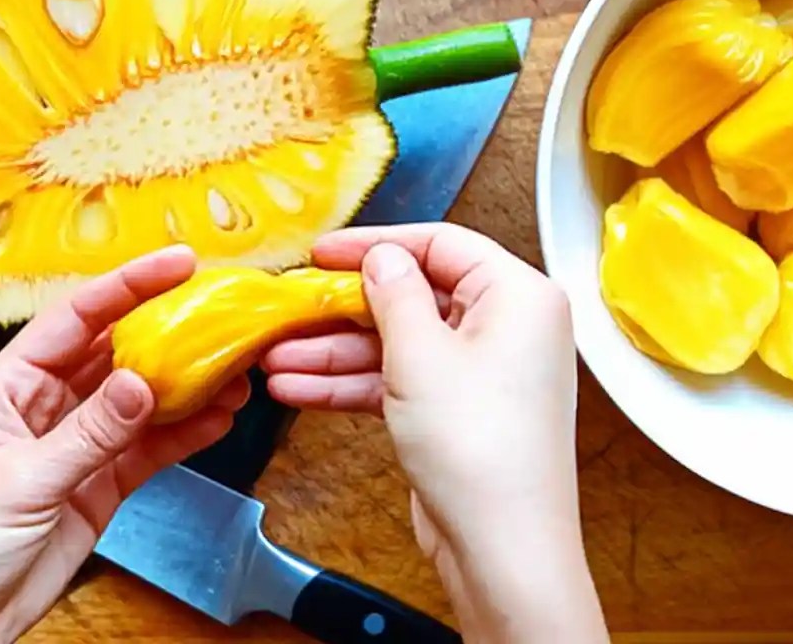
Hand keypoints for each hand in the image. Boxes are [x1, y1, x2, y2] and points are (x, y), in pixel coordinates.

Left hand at [0, 245, 250, 643]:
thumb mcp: (20, 482)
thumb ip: (88, 433)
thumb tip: (144, 382)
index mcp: (7, 386)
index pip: (75, 319)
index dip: (127, 286)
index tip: (178, 264)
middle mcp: (44, 406)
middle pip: (115, 353)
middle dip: (169, 333)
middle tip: (223, 316)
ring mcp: (75, 447)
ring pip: (140, 402)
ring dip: (187, 387)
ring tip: (237, 372)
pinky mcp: (97, 488)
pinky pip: (147, 450)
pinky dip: (183, 435)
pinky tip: (217, 419)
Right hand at [262, 223, 607, 643]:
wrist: (503, 548)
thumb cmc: (478, 447)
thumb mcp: (421, 355)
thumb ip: (395, 293)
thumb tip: (381, 255)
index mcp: (518, 295)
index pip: (441, 244)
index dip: (376, 244)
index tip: (322, 252)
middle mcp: (507, 327)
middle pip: (414, 296)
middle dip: (343, 309)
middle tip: (288, 308)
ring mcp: (482, 374)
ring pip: (398, 345)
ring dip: (335, 352)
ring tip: (274, 358)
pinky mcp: (458, 413)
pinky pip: (399, 382)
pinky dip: (353, 385)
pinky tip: (297, 389)